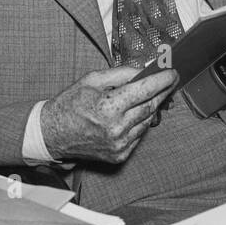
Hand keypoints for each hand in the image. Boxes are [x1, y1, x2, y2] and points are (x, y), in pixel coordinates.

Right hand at [41, 66, 179, 165]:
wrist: (53, 134)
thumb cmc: (69, 104)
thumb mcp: (91, 80)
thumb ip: (120, 73)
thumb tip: (144, 70)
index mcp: (108, 106)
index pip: (146, 90)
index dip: (163, 80)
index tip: (172, 73)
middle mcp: (116, 127)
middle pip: (151, 105)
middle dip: (162, 91)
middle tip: (168, 81)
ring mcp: (119, 144)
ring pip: (148, 121)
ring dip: (151, 106)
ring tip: (149, 95)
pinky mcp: (120, 154)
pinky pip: (139, 134)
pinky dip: (140, 122)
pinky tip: (133, 113)